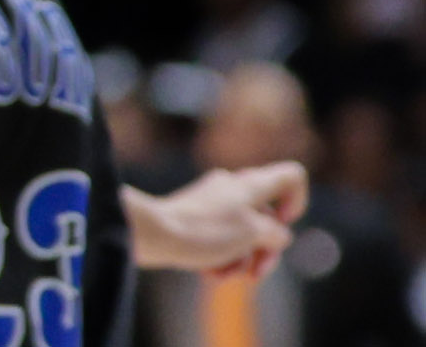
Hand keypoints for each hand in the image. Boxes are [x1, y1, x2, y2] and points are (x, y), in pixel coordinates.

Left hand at [131, 165, 307, 277]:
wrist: (152, 234)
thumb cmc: (205, 231)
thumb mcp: (254, 234)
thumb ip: (277, 233)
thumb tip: (276, 235)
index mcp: (251, 184)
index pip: (292, 176)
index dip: (298, 200)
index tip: (283, 222)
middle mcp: (234, 187)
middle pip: (268, 218)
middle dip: (265, 250)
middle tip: (256, 273)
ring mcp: (213, 201)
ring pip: (243, 233)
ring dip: (241, 260)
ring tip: (225, 275)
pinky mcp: (195, 216)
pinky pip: (220, 239)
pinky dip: (221, 257)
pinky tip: (210, 273)